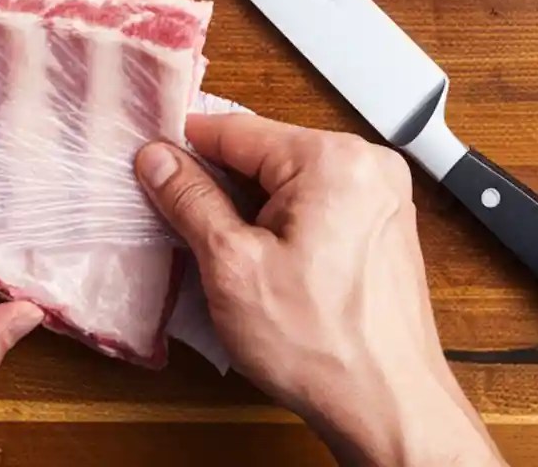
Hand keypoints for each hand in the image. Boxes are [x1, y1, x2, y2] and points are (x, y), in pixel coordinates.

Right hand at [136, 114, 505, 466]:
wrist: (389, 407)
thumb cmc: (322, 345)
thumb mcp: (231, 265)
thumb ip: (191, 200)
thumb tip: (158, 159)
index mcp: (333, 160)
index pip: (236, 129)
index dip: (184, 148)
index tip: (148, 164)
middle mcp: (368, 166)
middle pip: (265, 154)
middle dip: (218, 185)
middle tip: (178, 221)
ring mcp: (382, 198)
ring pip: (289, 183)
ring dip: (248, 210)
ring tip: (220, 255)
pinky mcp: (383, 229)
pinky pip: (317, 207)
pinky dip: (282, 226)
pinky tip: (260, 265)